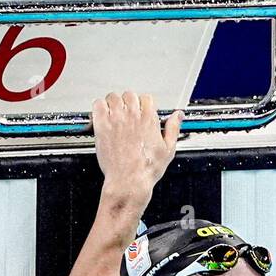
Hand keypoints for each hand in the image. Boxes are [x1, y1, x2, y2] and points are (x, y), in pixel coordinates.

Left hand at [91, 91, 182, 208]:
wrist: (129, 181)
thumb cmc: (146, 169)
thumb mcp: (168, 149)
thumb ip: (173, 128)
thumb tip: (178, 116)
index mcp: (149, 120)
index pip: (146, 98)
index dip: (144, 105)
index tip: (141, 113)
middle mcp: (132, 116)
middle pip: (129, 95)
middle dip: (129, 103)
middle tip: (127, 114)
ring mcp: (116, 120)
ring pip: (113, 97)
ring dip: (114, 103)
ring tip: (114, 114)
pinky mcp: (102, 126)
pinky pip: (98, 105)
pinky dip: (99, 107)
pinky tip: (102, 116)